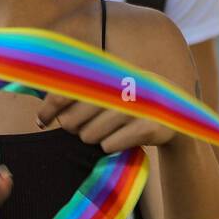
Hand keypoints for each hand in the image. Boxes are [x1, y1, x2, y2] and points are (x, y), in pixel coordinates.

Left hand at [35, 91, 176, 151]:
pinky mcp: (149, 128)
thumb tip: (42, 95)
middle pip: (72, 119)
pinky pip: (108, 146)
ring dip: (92, 137)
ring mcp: (137, 107)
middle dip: (72, 127)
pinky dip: (109, 146)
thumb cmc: (131, 102)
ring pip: (88, 135)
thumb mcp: (110, 86)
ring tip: (105, 131)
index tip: (41, 120)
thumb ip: (81, 86)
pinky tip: (120, 138)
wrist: (177, 117)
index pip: (66, 91)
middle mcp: (123, 87)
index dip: (48, 107)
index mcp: (110, 73)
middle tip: (78, 127)